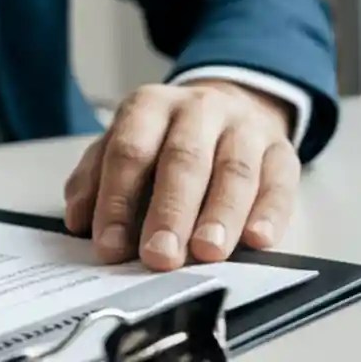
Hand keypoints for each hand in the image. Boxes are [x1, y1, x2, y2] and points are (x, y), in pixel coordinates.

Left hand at [62, 81, 298, 270]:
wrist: (227, 106)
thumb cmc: (166, 138)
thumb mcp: (125, 144)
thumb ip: (95, 178)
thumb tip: (78, 219)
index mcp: (151, 106)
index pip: (130, 151)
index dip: (117, 200)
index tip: (111, 244)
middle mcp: (199, 110)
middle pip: (183, 159)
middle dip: (170, 212)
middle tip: (159, 256)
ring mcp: (245, 128)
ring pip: (234, 170)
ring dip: (220, 215)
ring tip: (206, 253)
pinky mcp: (282, 152)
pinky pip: (280, 182)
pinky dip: (269, 213)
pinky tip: (257, 240)